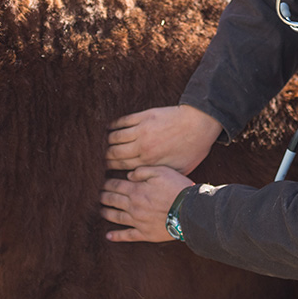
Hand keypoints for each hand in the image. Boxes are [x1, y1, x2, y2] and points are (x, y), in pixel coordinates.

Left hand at [100, 166, 192, 242]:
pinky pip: (127, 236)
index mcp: (136, 190)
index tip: (102, 182)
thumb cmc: (177, 188)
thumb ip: (143, 171)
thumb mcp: (162, 171)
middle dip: (104, 197)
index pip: (116, 185)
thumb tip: (128, 175)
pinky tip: (108, 236)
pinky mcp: (145, 234)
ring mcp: (138, 221)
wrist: (189, 211)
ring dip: (107, 213)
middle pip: (113, 201)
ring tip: (101, 211)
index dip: (107, 183)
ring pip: (117, 217)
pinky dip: (116, 236)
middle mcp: (133, 206)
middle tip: (98, 195)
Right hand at [105, 105, 221, 173]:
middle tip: (97, 159)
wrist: (200, 124)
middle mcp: (142, 148)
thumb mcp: (179, 170)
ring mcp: (141, 131)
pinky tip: (109, 128)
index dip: (110, 169)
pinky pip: (122, 121)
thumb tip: (149, 181)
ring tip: (101, 144)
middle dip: (103, 157)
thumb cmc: (193, 148)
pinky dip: (113, 125)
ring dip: (106, 141)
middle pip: (114, 153)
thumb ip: (161, 176)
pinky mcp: (144, 116)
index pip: (121, 167)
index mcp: (149, 162)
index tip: (103, 170)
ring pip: (114, 137)